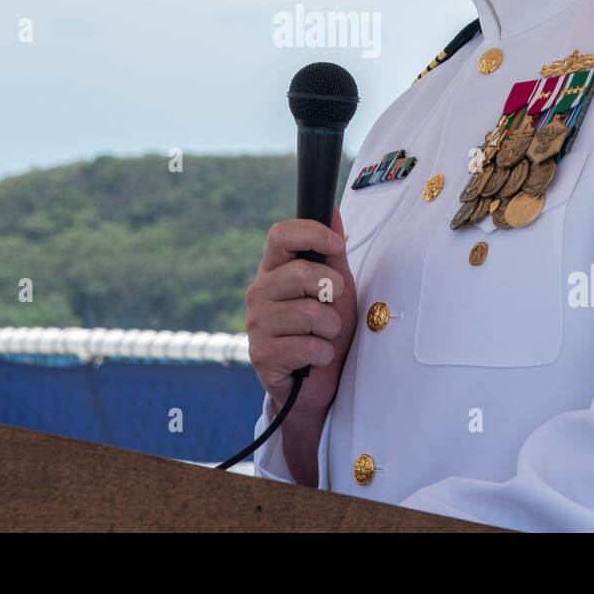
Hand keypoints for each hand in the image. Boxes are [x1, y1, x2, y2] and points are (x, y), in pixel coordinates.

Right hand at [245, 207, 357, 421]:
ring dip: (331, 329)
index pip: (280, 235)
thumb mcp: (337, 288)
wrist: (322, 383)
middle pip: (300, 273)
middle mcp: (259, 292)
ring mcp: (256, 324)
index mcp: (275, 270)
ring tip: (323, 337)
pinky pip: (307, 347)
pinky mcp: (261, 355)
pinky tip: (314, 359)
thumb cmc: (328, 331)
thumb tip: (333, 210)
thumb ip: (333, 253)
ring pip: (309, 314)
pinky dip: (323, 354)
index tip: (336, 244)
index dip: (310, 233)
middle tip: (333, 306)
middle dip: (331, 291)